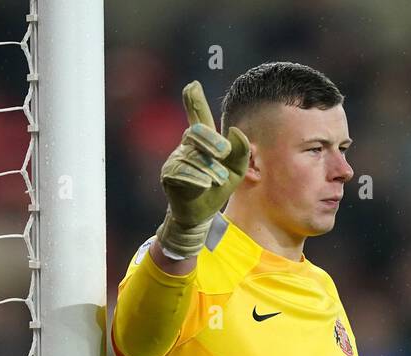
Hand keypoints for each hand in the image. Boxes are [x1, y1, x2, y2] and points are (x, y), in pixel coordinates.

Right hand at [156, 80, 250, 256]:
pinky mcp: (169, 175)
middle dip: (213, 141)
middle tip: (224, 153)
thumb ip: (241, 151)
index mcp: (203, 142)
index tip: (192, 85)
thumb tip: (236, 131)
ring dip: (210, 168)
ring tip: (218, 179)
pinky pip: (183, 171)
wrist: (201, 215)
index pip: (198, 118)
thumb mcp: (237, 170)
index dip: (194, 102)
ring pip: (194, 155)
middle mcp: (187, 146)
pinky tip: (205, 183)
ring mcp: (176, 159)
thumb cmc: (217, 188)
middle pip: (198, 133)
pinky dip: (197, 177)